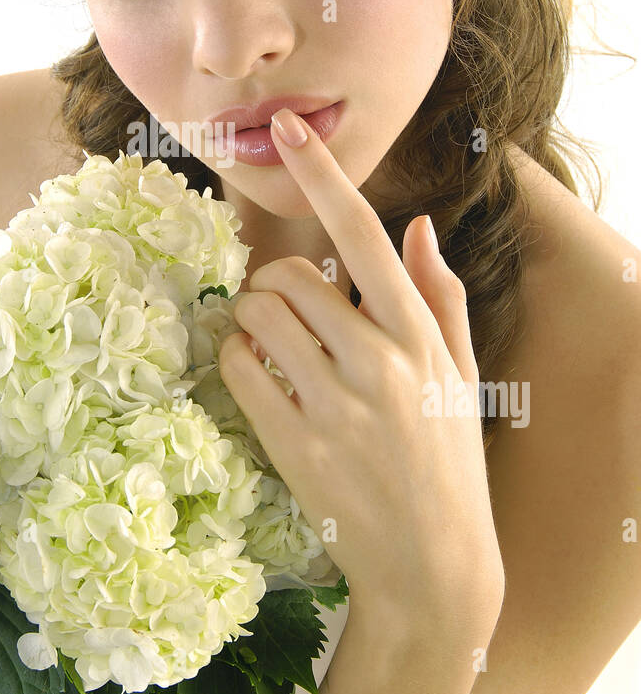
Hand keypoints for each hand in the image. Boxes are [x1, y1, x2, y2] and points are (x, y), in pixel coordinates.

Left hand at [217, 108, 503, 634]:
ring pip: (255, 316)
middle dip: (272, 287)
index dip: (321, 173)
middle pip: (287, 277)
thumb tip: (417, 226)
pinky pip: (237, 368)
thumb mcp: (458, 375)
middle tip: (281, 315)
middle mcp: (378, 360)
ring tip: (270, 347)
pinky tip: (257, 378)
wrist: (433, 566)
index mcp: (418, 334)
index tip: (287, 126)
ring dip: (249, 320)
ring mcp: (334, 403)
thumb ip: (436, 296)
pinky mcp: (294, 443)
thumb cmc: (447, 463)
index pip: (363, 233)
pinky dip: (235, 361)